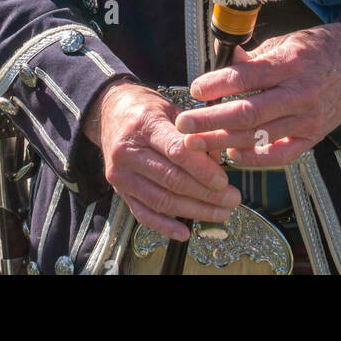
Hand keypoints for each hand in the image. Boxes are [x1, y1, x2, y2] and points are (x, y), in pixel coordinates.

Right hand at [84, 81, 241, 240]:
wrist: (109, 111)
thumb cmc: (145, 108)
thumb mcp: (172, 109)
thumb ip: (195, 132)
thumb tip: (218, 159)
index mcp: (144, 124)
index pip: (176, 151)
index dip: (202, 169)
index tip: (224, 181)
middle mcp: (129, 151)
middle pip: (171, 179)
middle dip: (206, 194)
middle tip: (231, 200)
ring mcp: (121, 174)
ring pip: (161, 200)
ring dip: (194, 211)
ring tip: (220, 213)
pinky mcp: (119, 190)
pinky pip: (143, 214)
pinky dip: (165, 226)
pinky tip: (185, 232)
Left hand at [174, 23, 340, 166]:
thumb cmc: (318, 48)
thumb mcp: (285, 41)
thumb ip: (254, 57)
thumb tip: (224, 65)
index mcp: (289, 64)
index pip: (246, 77)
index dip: (217, 85)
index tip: (195, 90)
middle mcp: (299, 94)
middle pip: (247, 113)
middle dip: (210, 121)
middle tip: (184, 125)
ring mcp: (307, 119)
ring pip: (259, 136)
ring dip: (224, 141)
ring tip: (197, 143)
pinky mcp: (314, 136)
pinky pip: (281, 154)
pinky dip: (255, 158)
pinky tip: (232, 154)